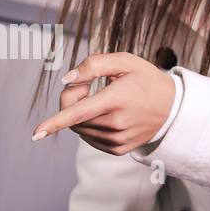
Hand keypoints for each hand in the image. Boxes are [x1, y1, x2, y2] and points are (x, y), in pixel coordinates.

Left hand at [31, 52, 174, 155]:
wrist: (173, 108)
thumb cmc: (146, 80)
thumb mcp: (125, 61)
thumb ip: (94, 64)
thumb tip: (67, 79)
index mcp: (117, 99)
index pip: (79, 112)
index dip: (55, 122)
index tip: (36, 133)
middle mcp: (116, 124)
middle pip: (74, 116)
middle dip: (72, 98)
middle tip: (87, 85)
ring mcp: (117, 140)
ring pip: (79, 128)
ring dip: (80, 113)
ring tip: (101, 99)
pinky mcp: (117, 149)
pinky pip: (89, 138)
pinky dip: (89, 125)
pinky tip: (105, 114)